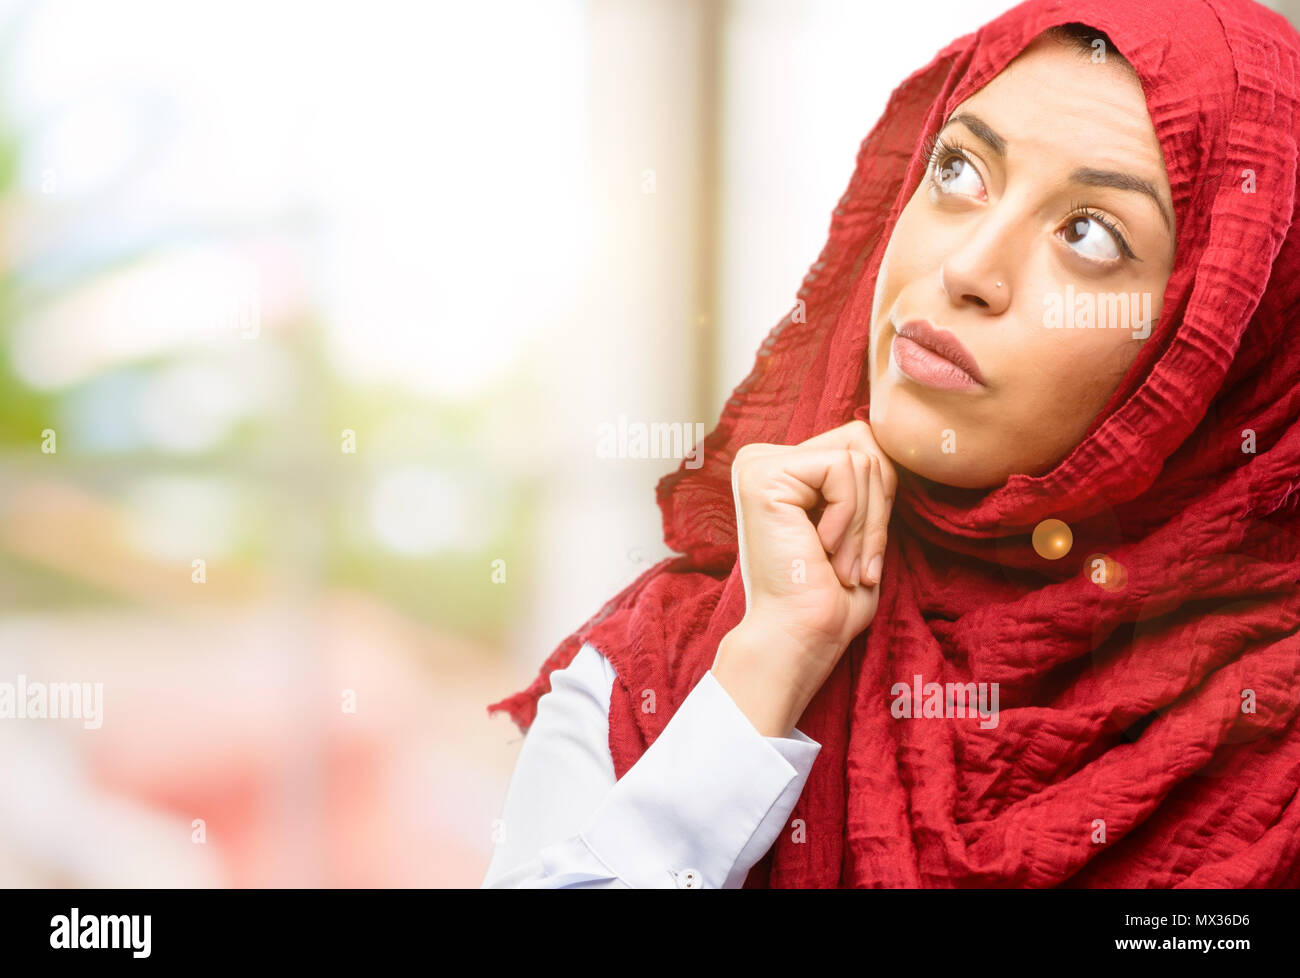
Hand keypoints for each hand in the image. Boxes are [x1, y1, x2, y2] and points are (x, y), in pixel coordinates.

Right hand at [711, 418, 897, 735]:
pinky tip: (820, 550)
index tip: (857, 557)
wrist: (801, 638)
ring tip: (835, 563)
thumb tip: (885, 436)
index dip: (879, 502)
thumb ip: (866, 479)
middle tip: (849, 563)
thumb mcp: (859, 525)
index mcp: (783, 470)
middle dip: (876, 509)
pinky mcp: (763, 474)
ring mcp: (758, 463)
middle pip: (865, 444)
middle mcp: (762, 459)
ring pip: (861, 458)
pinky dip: (850, 519)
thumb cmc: (831, 596)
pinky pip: (845, 470)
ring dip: (864, 523)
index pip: (862, 446)